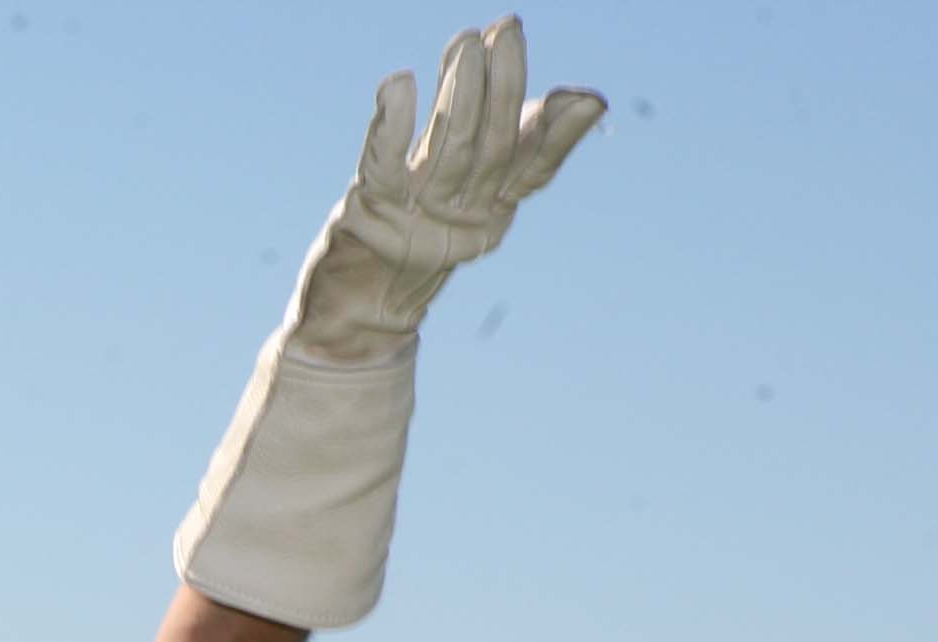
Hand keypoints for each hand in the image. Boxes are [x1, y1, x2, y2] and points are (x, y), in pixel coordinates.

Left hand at [289, 18, 603, 365]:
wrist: (352, 317)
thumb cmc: (411, 241)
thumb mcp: (469, 192)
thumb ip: (519, 146)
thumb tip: (585, 99)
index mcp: (490, 212)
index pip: (532, 167)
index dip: (556, 133)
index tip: (578, 95)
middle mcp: (460, 217)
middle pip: (489, 148)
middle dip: (501, 88)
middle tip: (504, 30)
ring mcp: (416, 219)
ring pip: (447, 150)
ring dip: (459, 94)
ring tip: (466, 43)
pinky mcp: (369, 216)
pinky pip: (383, 164)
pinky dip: (392, 123)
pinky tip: (399, 83)